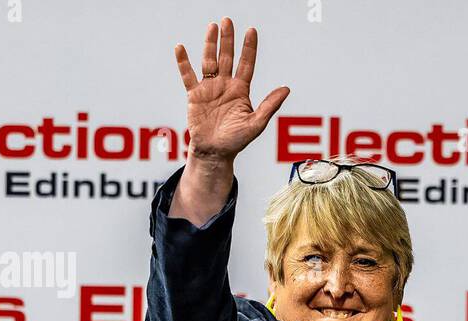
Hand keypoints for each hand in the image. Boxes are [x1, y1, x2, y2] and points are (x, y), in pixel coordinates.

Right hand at [176, 18, 288, 162]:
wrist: (215, 153)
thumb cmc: (236, 141)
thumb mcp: (256, 124)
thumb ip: (269, 105)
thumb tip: (286, 89)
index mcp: (241, 91)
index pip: (246, 64)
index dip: (249, 48)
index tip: (251, 30)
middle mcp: (225, 85)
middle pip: (227, 57)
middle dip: (228, 39)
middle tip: (227, 20)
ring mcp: (209, 89)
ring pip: (209, 61)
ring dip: (209, 44)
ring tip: (211, 27)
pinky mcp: (194, 95)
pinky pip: (187, 75)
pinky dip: (183, 62)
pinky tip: (181, 48)